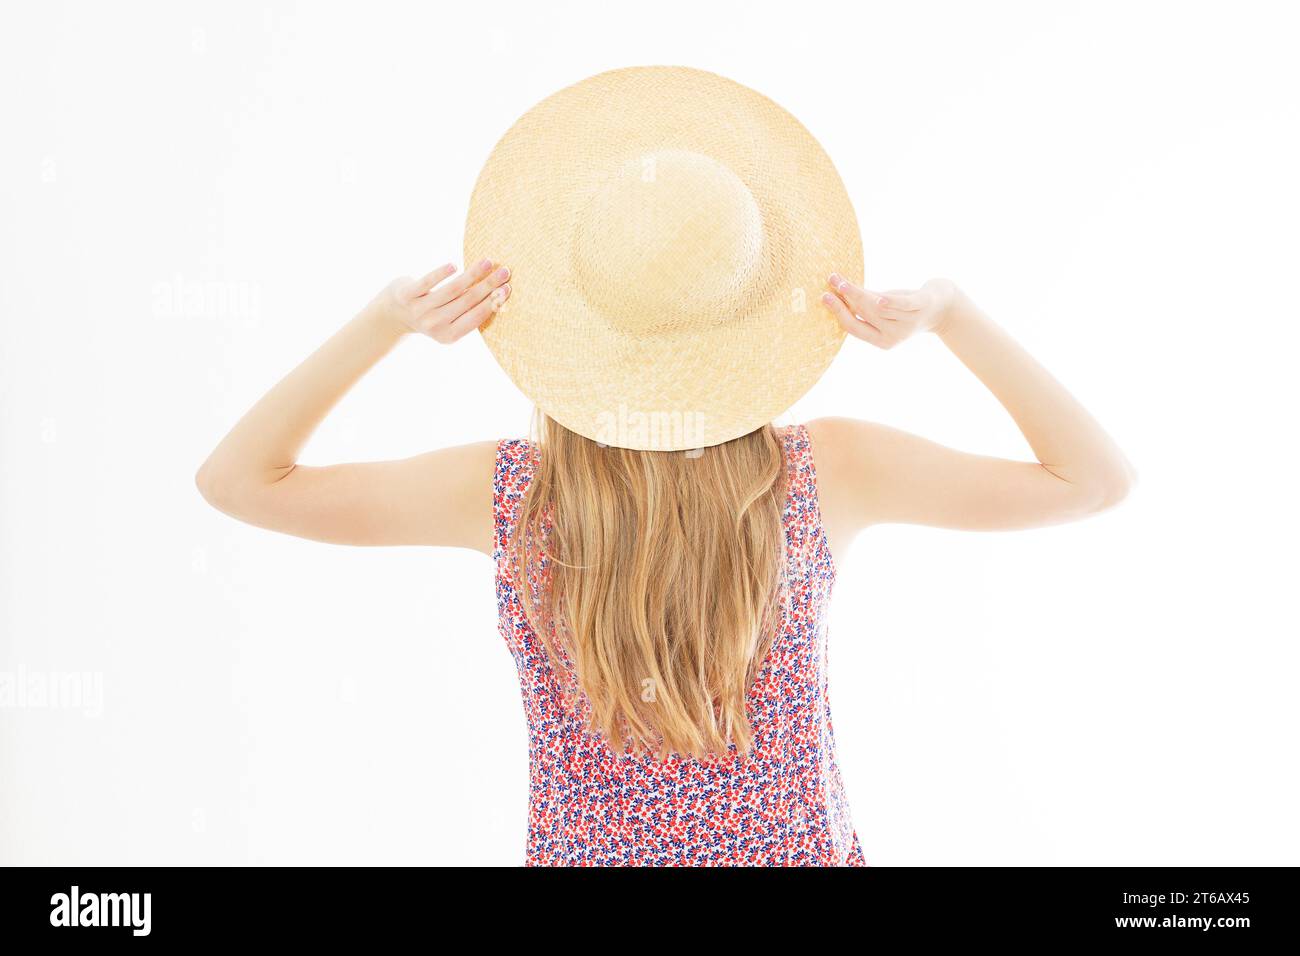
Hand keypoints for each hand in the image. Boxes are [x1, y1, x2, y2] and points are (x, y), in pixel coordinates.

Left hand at [371, 257, 510, 342]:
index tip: (508, 288)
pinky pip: (427, 283)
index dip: (494, 302)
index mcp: (449, 335)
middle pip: (468, 301)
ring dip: (472, 274)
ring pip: (453, 290)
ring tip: (488, 262)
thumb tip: (499, 295)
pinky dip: (441, 274)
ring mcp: (420, 311)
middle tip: (505, 271)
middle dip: (489, 285)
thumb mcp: (448, 321)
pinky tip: (454, 266)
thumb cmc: (430, 315)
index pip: (476, 317)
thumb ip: (468, 311)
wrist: (392, 315)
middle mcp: (435, 325)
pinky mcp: (407, 295)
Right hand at [821, 275, 967, 348]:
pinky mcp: (922, 307)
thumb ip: (865, 306)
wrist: (945, 306)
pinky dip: (891, 303)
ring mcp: (909, 322)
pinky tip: (879, 299)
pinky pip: (903, 306)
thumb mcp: (885, 310)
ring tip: (841, 281)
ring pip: (877, 307)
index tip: (824, 297)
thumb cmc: (909, 307)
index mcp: (882, 341)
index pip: (854, 328)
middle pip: (864, 315)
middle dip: (844, 301)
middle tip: (828, 287)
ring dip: (857, 293)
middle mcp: (894, 334)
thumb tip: (835, 292)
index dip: (838, 313)